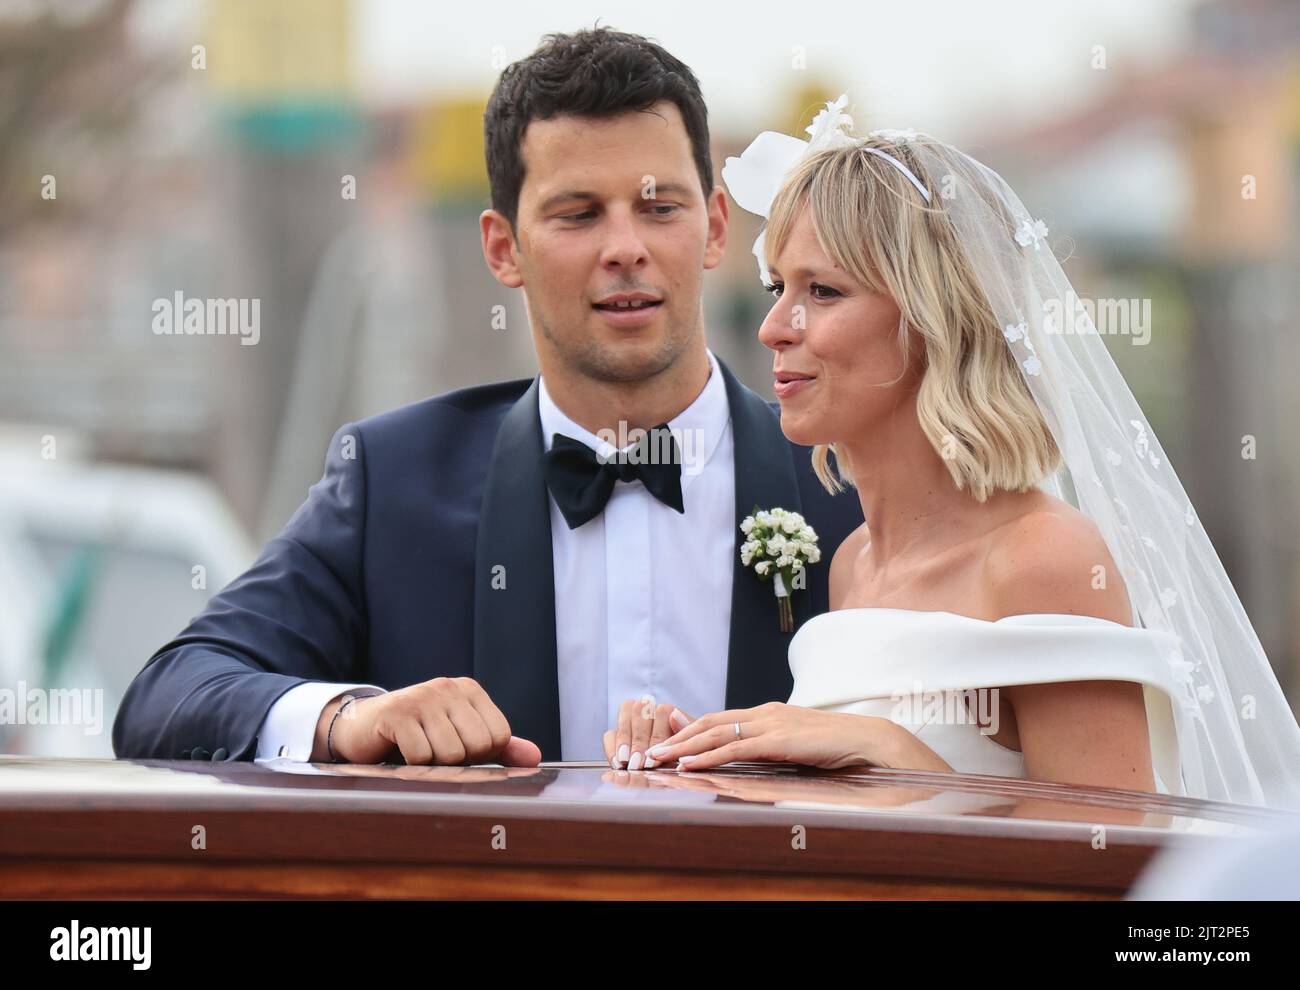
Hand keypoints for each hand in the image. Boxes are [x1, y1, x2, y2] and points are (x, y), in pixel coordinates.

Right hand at [316, 677, 541, 766]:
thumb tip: (534, 758)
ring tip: (418, 751)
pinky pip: (421, 756)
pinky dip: (412, 765)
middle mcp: (448, 687)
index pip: (500, 737)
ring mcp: (422, 697)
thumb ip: (500, 747)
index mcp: (470, 689)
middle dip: (458, 762)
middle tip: (435, 751)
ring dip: (433, 765)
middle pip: (477, 746)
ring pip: (450, 754)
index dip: (481, 755)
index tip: (457, 747)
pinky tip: (401, 752)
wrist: (364, 728)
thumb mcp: (462, 737)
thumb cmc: (420, 735)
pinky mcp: (397, 713)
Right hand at [603, 697, 693, 769]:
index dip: (657, 736)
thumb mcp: (691, 748)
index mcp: (671, 712)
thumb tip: (674, 714)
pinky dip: (612, 748)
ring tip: (627, 763)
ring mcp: (633, 721)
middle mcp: (651, 710)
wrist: (680, 771)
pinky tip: (618, 763)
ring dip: (624, 741)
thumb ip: (686, 732)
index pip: (662, 712)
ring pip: (625, 715)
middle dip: (638, 742)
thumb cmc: (687, 759)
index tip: (654, 757)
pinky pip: (610, 734)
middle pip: (640, 711)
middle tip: (638, 764)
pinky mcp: (618, 736)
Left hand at [646, 702, 910, 771]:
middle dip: (677, 735)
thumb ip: (772, 743)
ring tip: (660, 757)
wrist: (864, 739)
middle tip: (651, 749)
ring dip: (684, 747)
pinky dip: (708, 757)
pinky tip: (691, 765)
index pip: (719, 717)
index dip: (690, 728)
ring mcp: (769, 724)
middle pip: (709, 721)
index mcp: (767, 713)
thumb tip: (751, 753)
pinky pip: (734, 749)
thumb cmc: (834, 746)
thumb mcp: (796, 742)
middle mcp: (763, 713)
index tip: (667, 739)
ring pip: (715, 733)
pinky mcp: (776, 741)